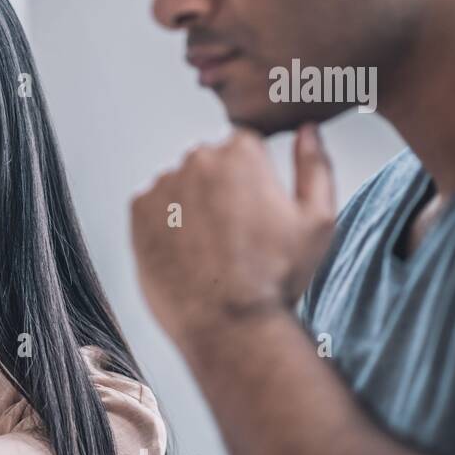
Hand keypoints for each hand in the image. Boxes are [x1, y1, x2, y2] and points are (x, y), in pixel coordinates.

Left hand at [130, 124, 336, 345]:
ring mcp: (162, 185)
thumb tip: (307, 129)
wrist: (228, 324)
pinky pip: (152, 208)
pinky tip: (186, 254)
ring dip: (190, 206)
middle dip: (220, 190)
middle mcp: (197, 160)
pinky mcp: (136, 212)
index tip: (255, 213)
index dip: (253, 181)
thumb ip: (314, 165)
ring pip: (179, 186)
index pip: (243, 147)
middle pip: (208, 164)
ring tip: (209, 249)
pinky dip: (165, 225)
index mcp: (240, 152)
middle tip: (234, 236)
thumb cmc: (276, 277)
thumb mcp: (317, 219)